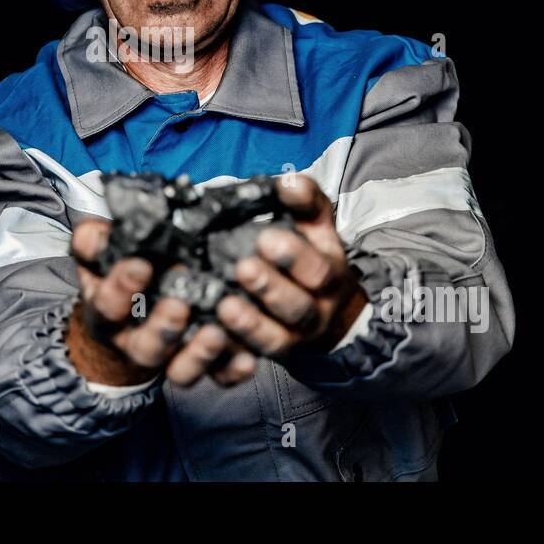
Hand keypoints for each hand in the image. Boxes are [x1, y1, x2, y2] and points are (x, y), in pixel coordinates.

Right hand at [66, 218, 257, 388]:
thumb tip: (96, 230)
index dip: (120, 288)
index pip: (108, 306)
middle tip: (179, 305)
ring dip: (200, 354)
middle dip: (163, 329)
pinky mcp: (202, 366)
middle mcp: (136, 343)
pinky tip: (247, 357)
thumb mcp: (99, 259)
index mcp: (109, 315)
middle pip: (146, 348)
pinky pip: (218, 376)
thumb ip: (94, 242)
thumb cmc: (118, 280)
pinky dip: (232, 369)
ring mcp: (171, 358)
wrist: (128, 324)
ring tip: (216, 332)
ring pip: (182, 370)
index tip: (140, 265)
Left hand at [215, 174, 367, 359]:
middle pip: (297, 308)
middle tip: (243, 268)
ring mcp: (293, 340)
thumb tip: (288, 182)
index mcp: (329, 278)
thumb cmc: (315, 258)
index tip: (266, 238)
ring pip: (275, 341)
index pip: (317, 270)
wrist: (330, 314)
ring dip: (250, 325)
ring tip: (224, 306)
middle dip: (270, 288)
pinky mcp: (268, 358)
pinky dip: (233, 354)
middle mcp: (315, 314)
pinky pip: (250, 361)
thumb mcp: (318, 226)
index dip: (294, 257)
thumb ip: (307, 200)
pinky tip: (213, 337)